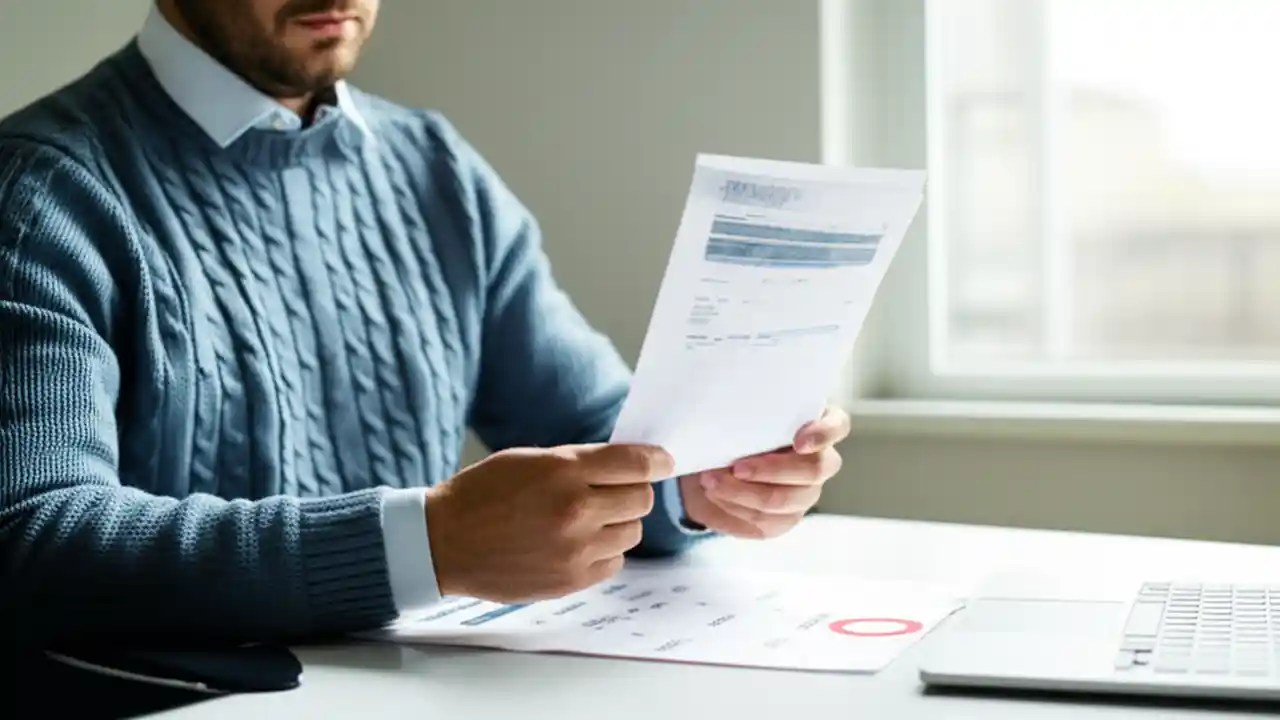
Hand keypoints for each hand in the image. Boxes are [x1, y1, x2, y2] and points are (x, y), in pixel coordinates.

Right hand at [425, 443, 672, 601]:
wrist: (444, 541)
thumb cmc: (483, 493)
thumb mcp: (530, 459)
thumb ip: (580, 461)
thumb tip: (630, 464)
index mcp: (565, 472)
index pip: (637, 464)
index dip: (657, 461)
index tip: (663, 461)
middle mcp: (576, 511)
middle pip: (641, 499)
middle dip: (631, 491)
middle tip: (609, 491)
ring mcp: (575, 550)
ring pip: (631, 533)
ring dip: (617, 523)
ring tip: (586, 519)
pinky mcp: (571, 580)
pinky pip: (614, 562)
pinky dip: (604, 552)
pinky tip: (576, 543)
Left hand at [680, 406, 850, 538]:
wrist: (712, 464)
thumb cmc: (732, 430)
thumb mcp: (737, 414)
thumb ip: (747, 413)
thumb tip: (728, 416)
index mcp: (815, 424)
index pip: (837, 426)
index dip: (823, 434)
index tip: (798, 442)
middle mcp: (819, 461)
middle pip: (814, 470)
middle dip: (771, 469)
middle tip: (736, 466)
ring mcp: (805, 493)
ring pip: (784, 500)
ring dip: (742, 492)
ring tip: (710, 480)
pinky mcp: (784, 519)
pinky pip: (764, 521)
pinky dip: (734, 507)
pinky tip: (716, 495)